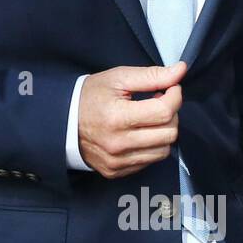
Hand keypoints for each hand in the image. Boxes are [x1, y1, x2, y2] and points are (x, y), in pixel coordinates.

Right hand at [77, 62, 185, 177]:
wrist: (62, 121)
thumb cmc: (90, 96)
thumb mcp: (118, 78)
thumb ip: (151, 75)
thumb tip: (180, 71)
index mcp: (117, 117)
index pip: (164, 111)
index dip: (174, 96)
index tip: (170, 88)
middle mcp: (117, 143)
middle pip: (169, 133)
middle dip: (170, 114)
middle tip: (157, 102)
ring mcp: (117, 161)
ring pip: (163, 150)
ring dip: (162, 132)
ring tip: (148, 119)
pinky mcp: (116, 171)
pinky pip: (148, 161)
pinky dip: (150, 146)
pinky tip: (138, 133)